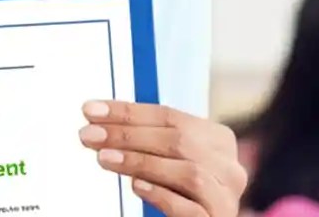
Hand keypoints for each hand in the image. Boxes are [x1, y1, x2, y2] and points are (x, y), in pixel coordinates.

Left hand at [78, 101, 246, 216]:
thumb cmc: (181, 193)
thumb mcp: (168, 160)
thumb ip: (148, 141)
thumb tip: (99, 122)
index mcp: (218, 140)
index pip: (169, 116)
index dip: (127, 112)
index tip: (91, 111)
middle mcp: (228, 166)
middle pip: (178, 140)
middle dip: (128, 134)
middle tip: (90, 135)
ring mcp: (225, 196)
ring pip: (188, 172)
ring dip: (141, 162)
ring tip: (105, 158)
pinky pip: (190, 207)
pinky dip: (162, 194)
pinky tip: (137, 186)